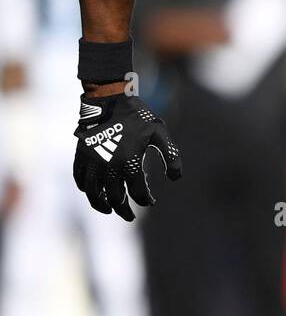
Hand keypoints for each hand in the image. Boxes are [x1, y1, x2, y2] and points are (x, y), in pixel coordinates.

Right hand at [73, 92, 181, 219]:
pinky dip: (86, 189)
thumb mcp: (160, 133)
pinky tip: (94, 193)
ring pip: (94, 193)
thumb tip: (175, 178)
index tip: (151, 201)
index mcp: (130, 161)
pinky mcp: (81, 155)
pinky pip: (80, 178)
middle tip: (130, 217)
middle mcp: (109, 165)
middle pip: (115, 197)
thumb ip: (171, 155)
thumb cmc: (138, 116)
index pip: (137, 191)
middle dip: (124, 210)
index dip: (145, 199)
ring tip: (109, 210)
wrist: (109, 98)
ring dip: (101, 205)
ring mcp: (93, 161)